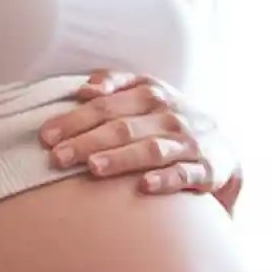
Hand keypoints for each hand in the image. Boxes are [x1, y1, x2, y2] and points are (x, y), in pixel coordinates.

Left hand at [39, 71, 243, 213]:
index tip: (47, 136)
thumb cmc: (169, 121)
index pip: (106, 105)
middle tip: (57, 158)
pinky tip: (144, 186)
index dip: (75, 119)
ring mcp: (189, 142)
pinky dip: (165, 180)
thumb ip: (115, 85)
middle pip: (123, 127)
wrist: (223, 147)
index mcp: (151, 93)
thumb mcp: (147, 95)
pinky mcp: (206, 168)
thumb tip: (84, 88)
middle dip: (87, 141)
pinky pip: (185, 174)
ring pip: (151, 149)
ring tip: (93, 168)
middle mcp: (170, 115)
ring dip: (121, 158)